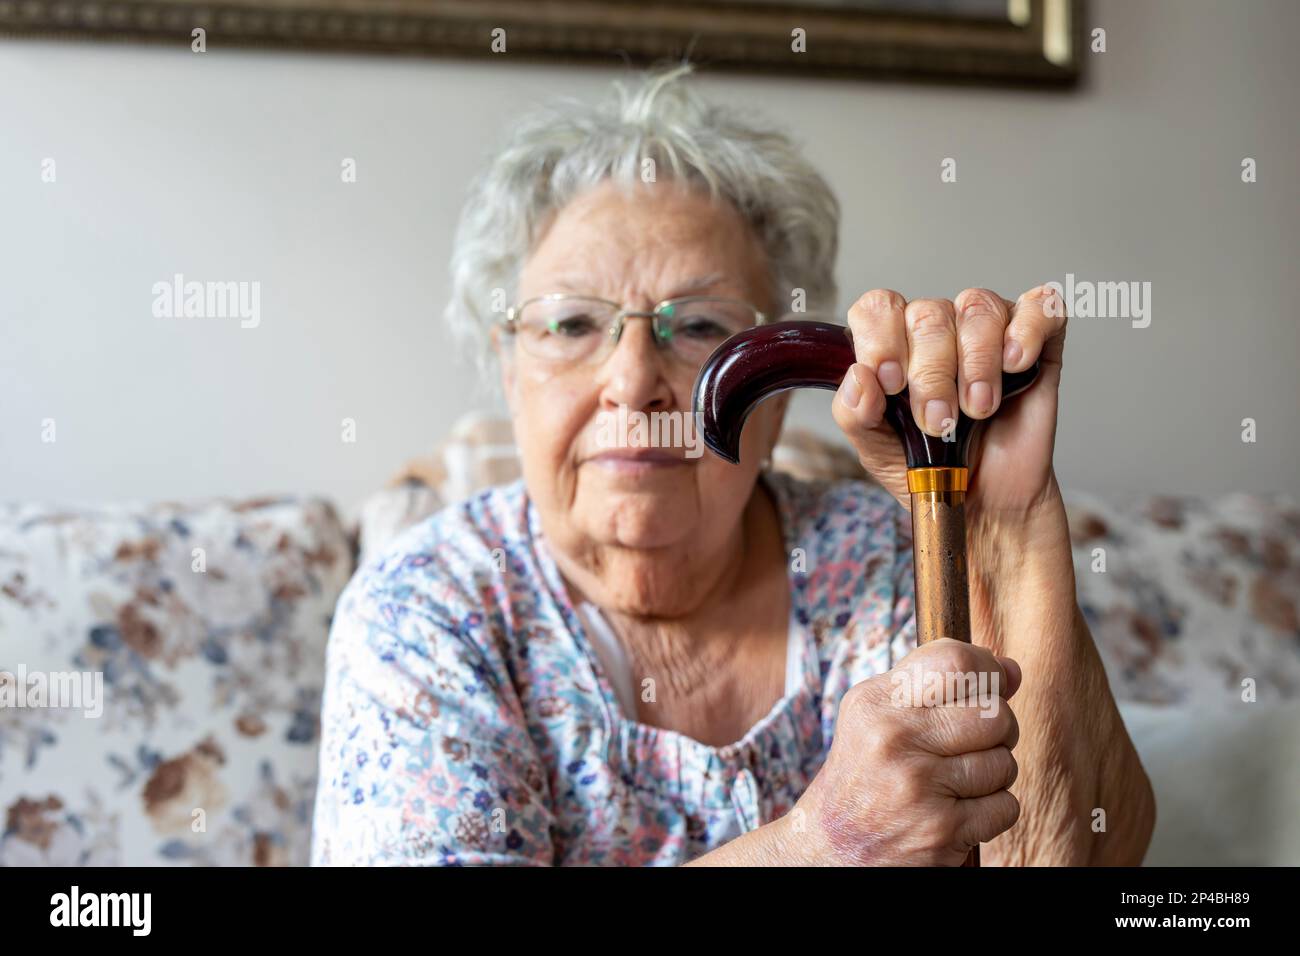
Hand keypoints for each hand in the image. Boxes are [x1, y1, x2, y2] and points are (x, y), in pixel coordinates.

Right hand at [788, 639, 1021, 865]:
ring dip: (993, 775)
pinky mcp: (942, 830)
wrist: (834, 846)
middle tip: (974, 743)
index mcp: (876, 702)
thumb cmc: (867, 772)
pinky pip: (1006, 806)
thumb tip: (1011, 670)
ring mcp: (918, 786)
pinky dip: (993, 812)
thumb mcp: (880, 715)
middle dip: (999, 729)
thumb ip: (939, 685)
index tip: (995, 684)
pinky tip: (959, 811)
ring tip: (957, 782)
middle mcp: (893, 739)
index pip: (957, 663)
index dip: (990, 670)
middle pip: (994, 714)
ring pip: (1005, 763)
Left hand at [831, 286, 1066, 521]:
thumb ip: (854, 413)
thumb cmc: (931, 471)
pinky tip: (1016, 365)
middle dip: (931, 372)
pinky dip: (1026, 330)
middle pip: (928, 312)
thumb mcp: (876, 450)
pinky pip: (1040, 306)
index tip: (890, 383)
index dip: (880, 339)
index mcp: (894, 346)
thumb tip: (858, 376)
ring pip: (976, 306)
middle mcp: (939, 330)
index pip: (877, 309)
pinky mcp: (1039, 341)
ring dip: (975, 361)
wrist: (986, 505)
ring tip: (978, 408)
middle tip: (939, 420)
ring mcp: (989, 331)